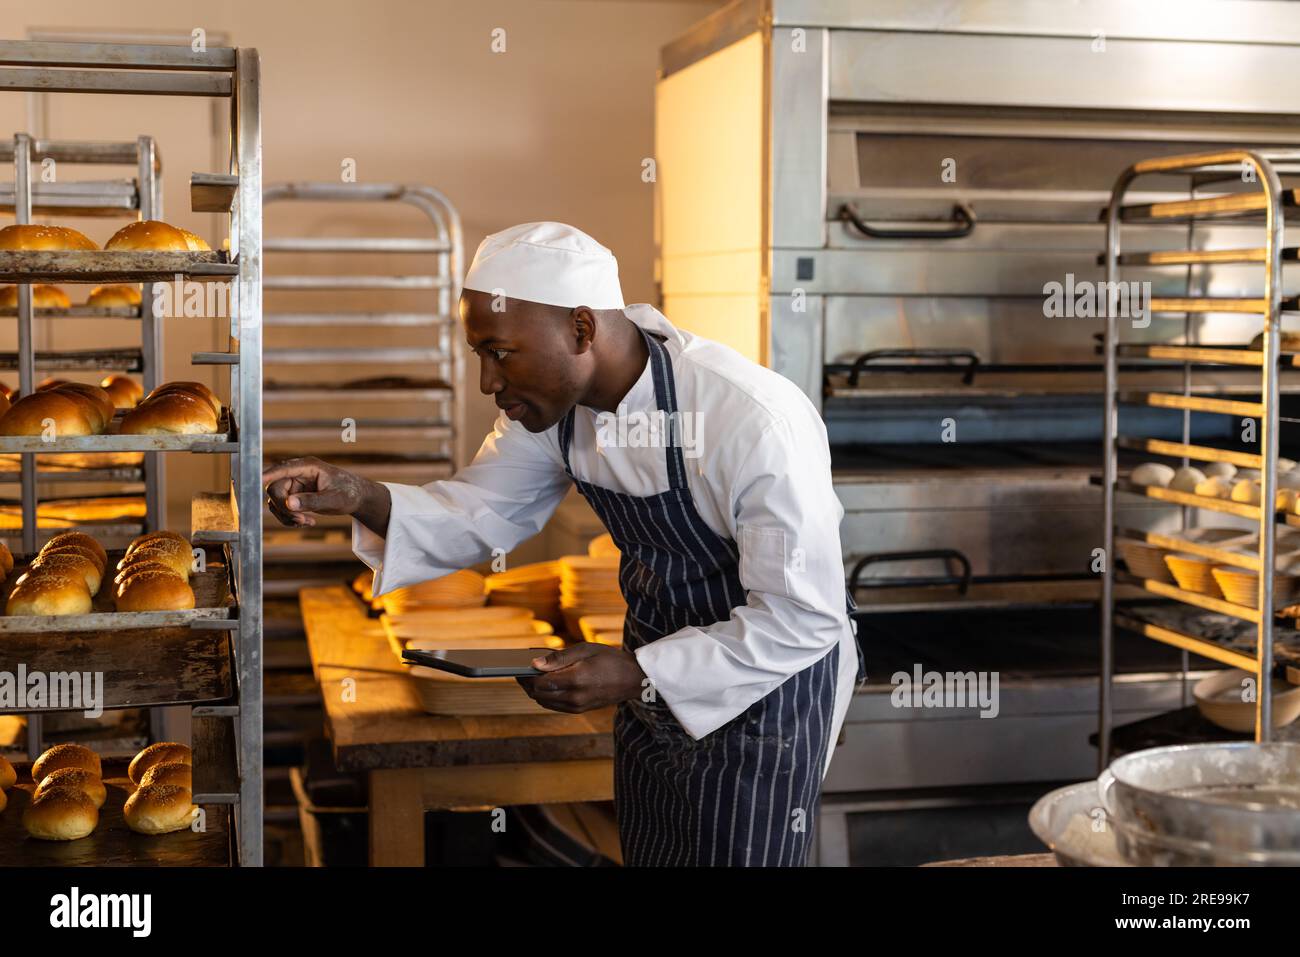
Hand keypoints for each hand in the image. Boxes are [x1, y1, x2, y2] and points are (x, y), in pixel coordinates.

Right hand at [262, 456, 378, 527]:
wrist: (358, 498)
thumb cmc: (349, 494)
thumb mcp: (333, 499)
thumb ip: (311, 501)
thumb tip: (289, 503)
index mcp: (308, 466)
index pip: (282, 469)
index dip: (268, 475)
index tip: (255, 480)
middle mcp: (298, 473)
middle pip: (274, 488)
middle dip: (284, 507)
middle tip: (300, 519)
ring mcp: (295, 484)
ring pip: (276, 501)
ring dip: (287, 515)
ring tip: (307, 522)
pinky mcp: (295, 495)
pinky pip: (283, 508)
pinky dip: (291, 518)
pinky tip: (307, 522)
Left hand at [516, 643, 645, 713]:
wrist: (633, 678)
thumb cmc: (609, 659)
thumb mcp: (584, 650)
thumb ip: (559, 657)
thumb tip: (535, 664)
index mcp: (576, 679)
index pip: (540, 683)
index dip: (526, 676)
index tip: (518, 667)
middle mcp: (575, 697)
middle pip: (539, 695)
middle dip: (527, 684)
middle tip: (522, 671)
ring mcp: (577, 706)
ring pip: (544, 702)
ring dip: (534, 691)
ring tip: (531, 677)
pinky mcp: (579, 710)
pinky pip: (554, 705)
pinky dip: (546, 696)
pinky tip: (545, 685)